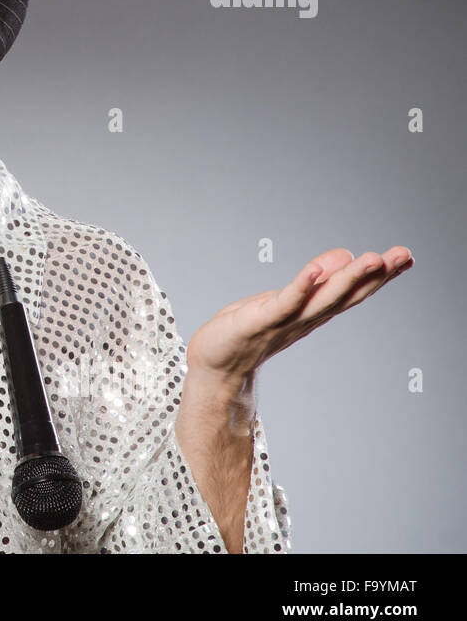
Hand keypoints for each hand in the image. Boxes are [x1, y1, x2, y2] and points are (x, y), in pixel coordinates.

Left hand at [186, 246, 413, 384]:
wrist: (214, 366)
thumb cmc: (245, 330)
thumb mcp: (282, 299)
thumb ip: (312, 282)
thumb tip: (343, 256)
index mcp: (311, 312)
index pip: (350, 291)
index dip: (378, 276)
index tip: (405, 257)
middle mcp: (305, 318)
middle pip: (346, 295)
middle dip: (375, 276)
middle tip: (403, 254)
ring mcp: (285, 320)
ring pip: (323, 299)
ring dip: (347, 279)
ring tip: (371, 258)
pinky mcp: (261, 320)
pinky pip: (285, 303)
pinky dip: (301, 286)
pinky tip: (315, 270)